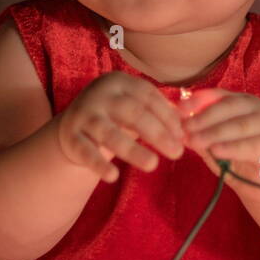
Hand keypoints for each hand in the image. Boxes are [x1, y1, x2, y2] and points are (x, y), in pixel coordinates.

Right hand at [57, 71, 184, 183]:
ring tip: (152, 165)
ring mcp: (84, 115)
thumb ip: (158, 112)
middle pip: (132, 113)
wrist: (73, 127)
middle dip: (157, 133)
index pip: (148, 97)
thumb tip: (189, 123)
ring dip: (132, 150)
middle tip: (177, 153)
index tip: (182, 136)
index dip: (167, 116)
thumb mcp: (134, 107)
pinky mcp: (71, 136)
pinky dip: (99, 165)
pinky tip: (113, 177)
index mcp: (120, 82)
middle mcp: (100, 95)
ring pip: (109, 133)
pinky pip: (86, 152)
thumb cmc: (114, 116)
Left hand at [181, 88, 259, 194]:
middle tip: (184, 129)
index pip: (218, 95)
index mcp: (242, 102)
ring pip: (238, 126)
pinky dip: (231, 148)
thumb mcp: (216, 143)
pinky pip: (249, 145)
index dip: (197, 100)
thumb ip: (200, 133)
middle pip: (228, 107)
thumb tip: (176, 128)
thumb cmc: (239, 160)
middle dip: (203, 117)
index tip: (178, 109)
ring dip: (214, 133)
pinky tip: (215, 151)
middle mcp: (258, 108)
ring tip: (194, 141)